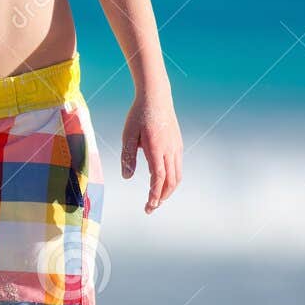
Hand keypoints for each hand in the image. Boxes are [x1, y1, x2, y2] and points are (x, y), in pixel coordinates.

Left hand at [120, 91, 182, 212]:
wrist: (156, 97)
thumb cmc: (139, 115)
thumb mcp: (128, 135)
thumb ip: (128, 157)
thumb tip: (127, 177)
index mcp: (156, 149)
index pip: (158, 178)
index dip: (154, 195)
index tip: (148, 206)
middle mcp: (170, 151)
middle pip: (171, 181)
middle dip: (162, 197)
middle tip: (150, 208)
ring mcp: (176, 148)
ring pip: (177, 176)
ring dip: (168, 190)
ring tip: (157, 199)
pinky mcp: (177, 145)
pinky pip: (177, 167)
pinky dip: (171, 179)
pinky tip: (161, 181)